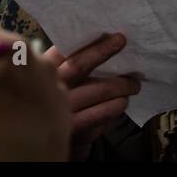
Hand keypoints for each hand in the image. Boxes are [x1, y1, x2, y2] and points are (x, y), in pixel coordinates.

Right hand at [43, 33, 140, 160]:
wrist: (45, 139)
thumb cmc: (57, 101)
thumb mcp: (56, 80)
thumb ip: (70, 63)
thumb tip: (107, 41)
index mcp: (43, 71)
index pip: (64, 51)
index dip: (91, 44)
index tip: (116, 37)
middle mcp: (48, 88)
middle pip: (79, 65)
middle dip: (104, 53)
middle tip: (125, 48)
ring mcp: (58, 110)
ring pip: (98, 91)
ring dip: (121, 86)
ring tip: (133, 85)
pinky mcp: (72, 130)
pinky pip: (100, 115)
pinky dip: (115, 108)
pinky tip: (121, 104)